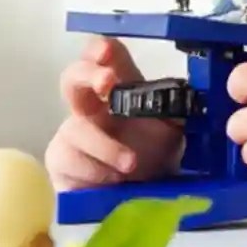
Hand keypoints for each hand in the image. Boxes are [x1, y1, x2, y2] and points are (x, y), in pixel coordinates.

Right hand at [44, 36, 184, 190]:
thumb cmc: (152, 156)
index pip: (104, 58)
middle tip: (108, 82)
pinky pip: (69, 159)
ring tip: (130, 165)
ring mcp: (71, 133)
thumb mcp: (172, 131)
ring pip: (76, 127)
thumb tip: (185, 97)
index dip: (101, 49)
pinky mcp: (61, 161)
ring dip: (106, 146)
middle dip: (88, 74)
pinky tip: (111, 181)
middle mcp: (89, 106)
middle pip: (72, 77)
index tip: (107, 51)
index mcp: (118, 91)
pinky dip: (95, 170)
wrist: (141, 198)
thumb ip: (175, 111)